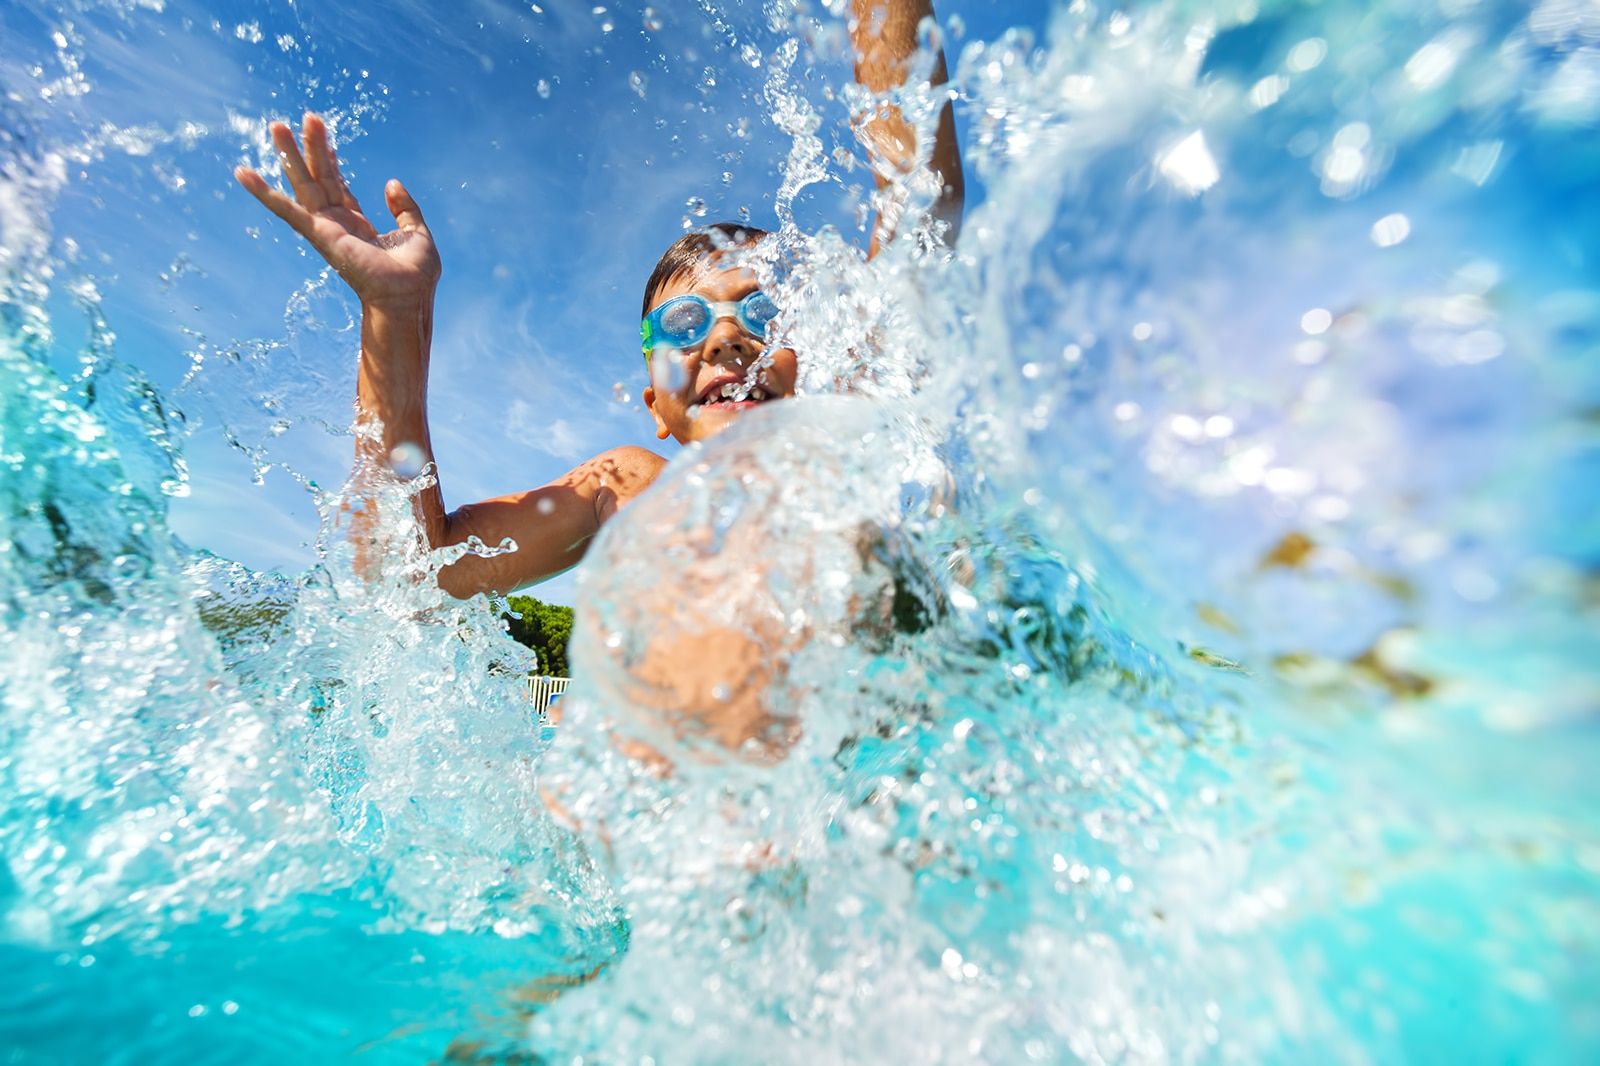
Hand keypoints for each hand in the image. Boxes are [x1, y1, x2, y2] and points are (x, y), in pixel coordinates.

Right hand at [235, 113, 439, 309]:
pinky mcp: (319, 234)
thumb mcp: (416, 232)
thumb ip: (405, 207)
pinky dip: (263, 192)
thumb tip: (391, 182)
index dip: (332, 161)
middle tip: (307, 116)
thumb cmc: (415, 276)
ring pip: (304, 184)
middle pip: (320, 178)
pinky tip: (243, 173)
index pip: (339, 186)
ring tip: (277, 125)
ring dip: (290, 154)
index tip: (326, 137)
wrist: (409, 297)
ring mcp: (325, 229)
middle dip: (311, 148)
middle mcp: (337, 225)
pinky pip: (287, 210)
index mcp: (358, 225)